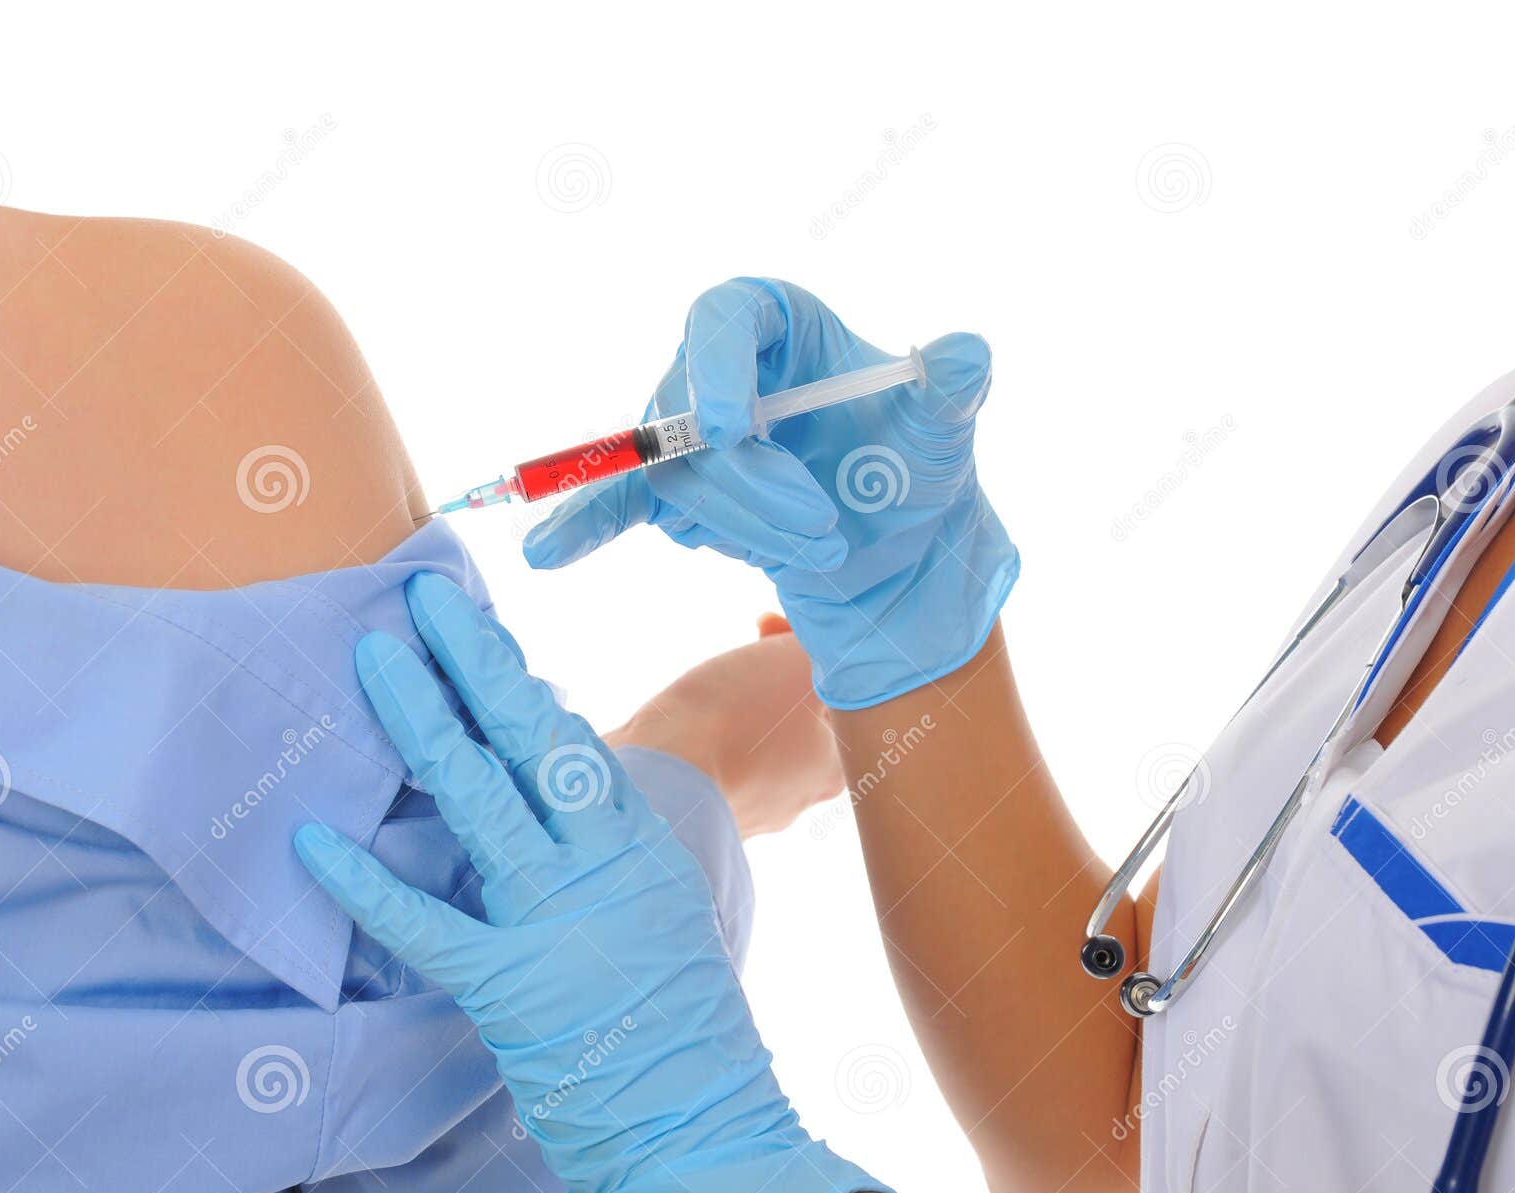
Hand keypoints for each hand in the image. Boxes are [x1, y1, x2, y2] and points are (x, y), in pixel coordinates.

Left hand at [292, 572, 890, 1192]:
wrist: (704, 1121)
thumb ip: (608, 843)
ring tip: (377, 660)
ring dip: (423, 723)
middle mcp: (603, 864)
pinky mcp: (512, 986)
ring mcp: (558, 920)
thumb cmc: (678, 1023)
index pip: (569, 739)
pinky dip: (366, 884)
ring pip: (481, 798)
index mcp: (638, 845)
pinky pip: (426, 925)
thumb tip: (565, 769)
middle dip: (473, 661)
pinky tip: (313, 842)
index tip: (473, 624)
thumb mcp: (660, 911)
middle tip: (423, 596)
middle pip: (530, 739)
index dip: (515, 677)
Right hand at [522, 278, 1018, 709]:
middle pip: (693, 415)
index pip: (724, 317)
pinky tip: (546, 553)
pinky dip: (588, 525)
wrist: (891, 546)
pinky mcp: (674, 492)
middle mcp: (722, 370)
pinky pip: (620, 503)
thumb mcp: (941, 432)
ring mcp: (688, 433)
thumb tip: (968, 353)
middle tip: (823, 528)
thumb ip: (952, 390)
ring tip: (819, 547)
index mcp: (779, 325)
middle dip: (754, 485)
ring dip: (746, 527)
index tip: (731, 430)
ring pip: (679, 480)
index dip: (716, 366)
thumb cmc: (916, 469)